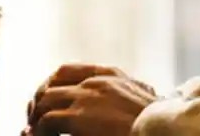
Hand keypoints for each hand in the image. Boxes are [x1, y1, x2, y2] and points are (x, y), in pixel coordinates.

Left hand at [24, 63, 157, 135]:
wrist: (165, 132)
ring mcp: (85, 98)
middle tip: (34, 122)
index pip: (65, 71)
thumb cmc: (157, 124)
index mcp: (110, 76)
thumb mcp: (142, 100)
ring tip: (36, 134)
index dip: (49, 86)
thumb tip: (133, 96)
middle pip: (49, 85)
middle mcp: (95, 82)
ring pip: (43, 103)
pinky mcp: (77, 119)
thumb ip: (125, 93)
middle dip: (38, 104)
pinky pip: (45, 123)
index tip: (46, 102)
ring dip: (36, 120)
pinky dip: (40, 133)